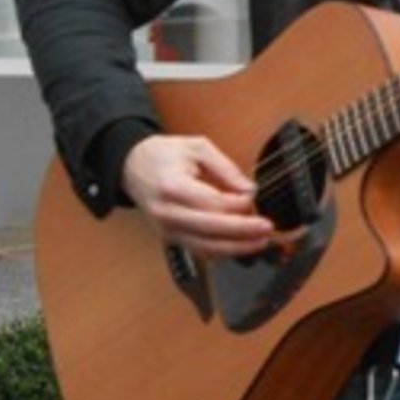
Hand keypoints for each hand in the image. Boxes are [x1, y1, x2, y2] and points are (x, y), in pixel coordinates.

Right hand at [121, 135, 274, 258]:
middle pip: (211, 230)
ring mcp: (166, 229)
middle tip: (267, 228)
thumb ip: (226, 168)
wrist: (132, 167)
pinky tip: (240, 246)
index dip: (238, 205)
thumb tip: (249, 190)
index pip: (212, 204)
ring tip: (260, 241)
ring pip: (206, 247)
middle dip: (243, 231)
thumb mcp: (197, 147)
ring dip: (236, 248)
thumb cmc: (163, 155)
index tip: (254, 198)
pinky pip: (199, 251)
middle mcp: (167, 213)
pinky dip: (222, 251)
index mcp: (172, 187)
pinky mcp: (170, 238)